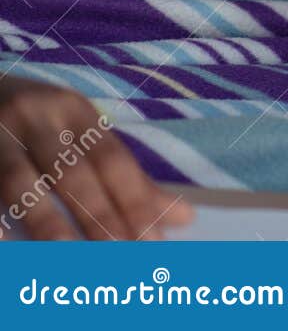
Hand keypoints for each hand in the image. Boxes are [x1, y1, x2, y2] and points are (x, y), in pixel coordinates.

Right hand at [0, 73, 192, 239]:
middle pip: (72, 173)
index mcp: (74, 109)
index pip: (111, 158)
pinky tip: (11, 249)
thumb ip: (125, 175)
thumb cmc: (37, 121)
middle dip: (101, 218)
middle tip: (123, 257)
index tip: (154, 239)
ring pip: (22, 186)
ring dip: (50, 228)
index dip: (134, 199)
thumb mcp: (80, 132)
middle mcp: (35, 117)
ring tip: (75, 264)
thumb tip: (183, 216)